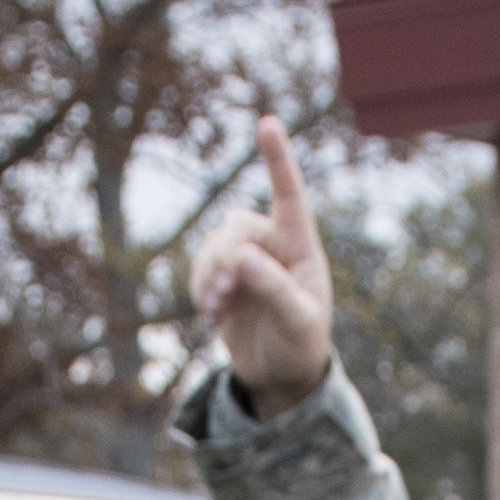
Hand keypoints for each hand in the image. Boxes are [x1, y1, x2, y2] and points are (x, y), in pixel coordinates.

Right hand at [197, 116, 335, 416]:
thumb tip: (243, 258)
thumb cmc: (300, 345)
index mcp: (300, 247)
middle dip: (224, 256)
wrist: (281, 375)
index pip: (289, 197)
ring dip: (208, 274)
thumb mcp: (297, 322)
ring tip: (217, 307)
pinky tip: (212, 314)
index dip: (278, 161)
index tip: (267, 124)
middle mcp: (272, 245)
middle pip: (237, 227)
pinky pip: (199, 269)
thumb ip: (274, 289)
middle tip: (224, 290)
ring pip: (213, 246)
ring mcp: (245, 261)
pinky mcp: (223, 279)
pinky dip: (200, 288)